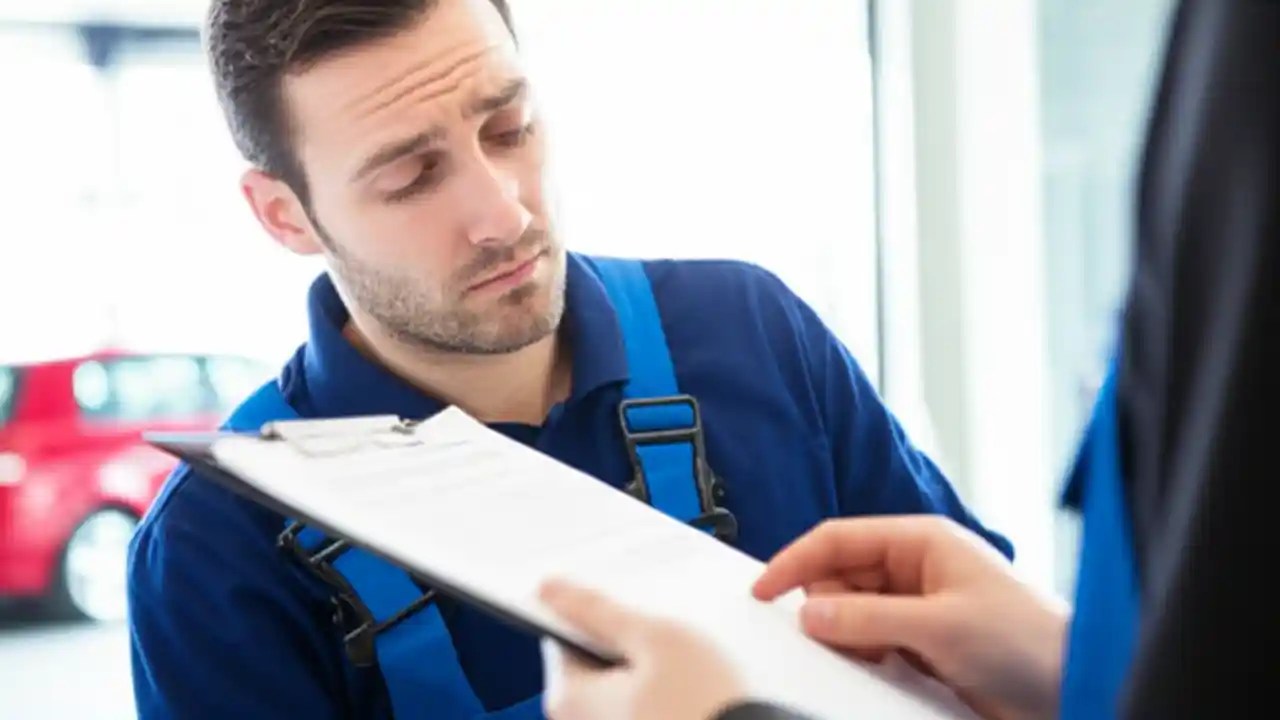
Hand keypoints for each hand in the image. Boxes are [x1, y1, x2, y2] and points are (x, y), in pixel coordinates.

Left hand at [538, 579, 746, 719]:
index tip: (623, 599)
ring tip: (686, 656)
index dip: (595, 610)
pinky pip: (640, 703)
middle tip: (665, 627)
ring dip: (648, 663)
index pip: (562, 633)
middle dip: (626, 637)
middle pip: (593, 658)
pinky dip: (660, 689)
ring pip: (621, 680)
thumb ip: (599, 611)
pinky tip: (692, 682)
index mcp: (569, 696)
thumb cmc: (704, 706)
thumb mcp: (655, 639)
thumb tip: (549, 590)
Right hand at [753, 516, 1068, 719]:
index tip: (762, 591)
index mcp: (921, 541)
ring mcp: (921, 605)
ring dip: (847, 636)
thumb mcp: (939, 626)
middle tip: (826, 640)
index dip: (795, 561)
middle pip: (840, 576)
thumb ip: (867, 619)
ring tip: (869, 658)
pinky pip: (872, 641)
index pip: (838, 539)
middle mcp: (917, 567)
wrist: (1078, 687)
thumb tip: (809, 612)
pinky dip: (864, 655)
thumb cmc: (1028, 642)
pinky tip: (881, 670)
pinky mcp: (925, 642)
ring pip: (853, 613)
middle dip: (824, 606)